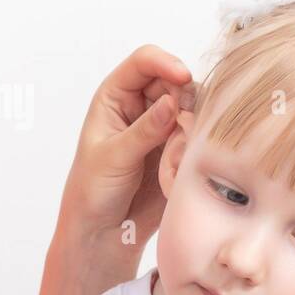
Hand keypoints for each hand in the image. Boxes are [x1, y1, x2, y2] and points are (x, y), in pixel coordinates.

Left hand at [64, 44, 196, 245]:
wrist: (104, 231)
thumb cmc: (93, 191)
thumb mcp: (113, 157)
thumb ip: (144, 130)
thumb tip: (173, 102)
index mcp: (114, 97)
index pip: (144, 62)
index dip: (165, 63)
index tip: (183, 79)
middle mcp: (140, 106)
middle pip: (174, 81)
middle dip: (185, 96)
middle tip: (186, 123)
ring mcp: (162, 126)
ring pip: (192, 106)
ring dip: (195, 120)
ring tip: (183, 147)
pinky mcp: (179, 148)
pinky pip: (199, 133)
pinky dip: (200, 140)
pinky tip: (189, 158)